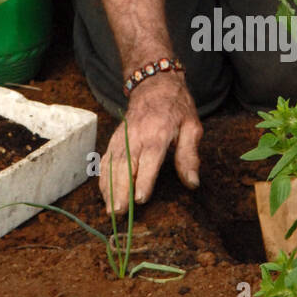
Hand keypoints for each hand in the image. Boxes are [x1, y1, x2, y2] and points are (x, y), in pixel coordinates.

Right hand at [99, 73, 202, 214]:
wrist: (154, 84)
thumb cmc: (177, 108)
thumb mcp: (192, 127)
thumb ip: (190, 155)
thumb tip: (193, 183)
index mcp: (158, 132)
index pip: (149, 158)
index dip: (144, 179)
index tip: (140, 199)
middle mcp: (137, 135)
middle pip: (126, 165)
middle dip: (121, 190)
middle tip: (120, 212)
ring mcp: (123, 137)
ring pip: (113, 164)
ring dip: (110, 188)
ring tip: (111, 210)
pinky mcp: (115, 139)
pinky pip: (106, 160)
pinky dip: (103, 178)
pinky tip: (104, 195)